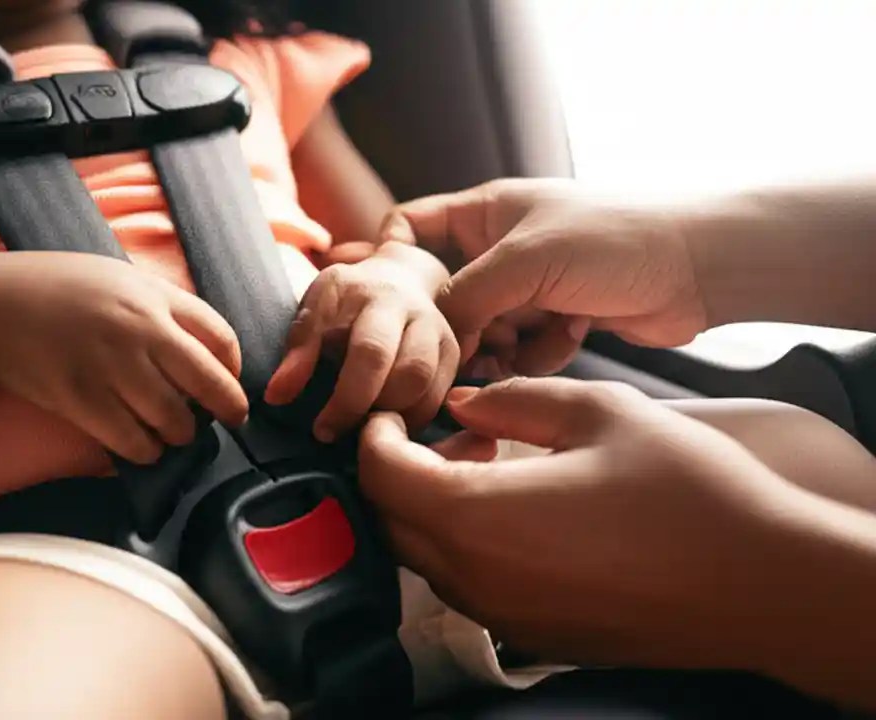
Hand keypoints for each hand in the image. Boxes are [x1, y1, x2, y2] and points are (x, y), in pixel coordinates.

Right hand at [0, 252, 247, 464]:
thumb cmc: (58, 290)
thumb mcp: (119, 279)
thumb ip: (162, 306)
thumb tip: (204, 346)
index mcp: (155, 296)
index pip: (222, 338)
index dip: (234, 369)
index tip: (231, 382)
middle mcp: (140, 330)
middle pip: (210, 385)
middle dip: (227, 410)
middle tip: (228, 422)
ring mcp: (111, 367)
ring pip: (175, 421)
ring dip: (180, 435)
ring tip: (172, 433)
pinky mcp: (82, 399)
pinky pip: (133, 441)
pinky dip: (145, 451)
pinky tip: (141, 446)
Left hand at [265, 243, 458, 441]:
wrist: (400, 278)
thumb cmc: (348, 299)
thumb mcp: (315, 309)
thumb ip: (298, 351)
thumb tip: (277, 397)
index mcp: (377, 296)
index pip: (370, 353)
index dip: (347, 399)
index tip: (320, 428)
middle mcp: (417, 312)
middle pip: (408, 374)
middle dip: (371, 412)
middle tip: (340, 433)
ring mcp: (441, 333)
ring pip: (427, 389)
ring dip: (394, 418)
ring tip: (361, 428)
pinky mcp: (454, 355)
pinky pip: (440, 398)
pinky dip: (413, 420)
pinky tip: (387, 425)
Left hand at [357, 377, 811, 670]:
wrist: (762, 582)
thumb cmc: (688, 491)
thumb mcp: (599, 411)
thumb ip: (514, 403)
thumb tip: (464, 405)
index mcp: (476, 516)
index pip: (379, 475)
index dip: (374, 434)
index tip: (395, 410)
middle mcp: (475, 578)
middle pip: (391, 521)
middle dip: (397, 470)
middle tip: (446, 433)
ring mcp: (503, 615)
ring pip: (426, 557)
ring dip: (432, 507)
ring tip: (487, 464)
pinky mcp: (533, 635)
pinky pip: (469, 586)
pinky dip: (466, 543)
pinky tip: (518, 509)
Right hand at [381, 178, 706, 375]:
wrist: (700, 267)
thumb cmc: (615, 240)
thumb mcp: (524, 262)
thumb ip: (466, 297)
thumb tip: (436, 338)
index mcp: (484, 213)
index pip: (411, 228)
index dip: (396, 261)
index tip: (402, 301)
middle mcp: (500, 248)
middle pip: (446, 295)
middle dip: (462, 325)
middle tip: (478, 342)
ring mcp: (529, 285)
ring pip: (483, 331)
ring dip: (504, 346)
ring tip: (532, 340)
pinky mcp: (557, 319)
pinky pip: (522, 350)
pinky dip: (540, 352)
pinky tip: (571, 336)